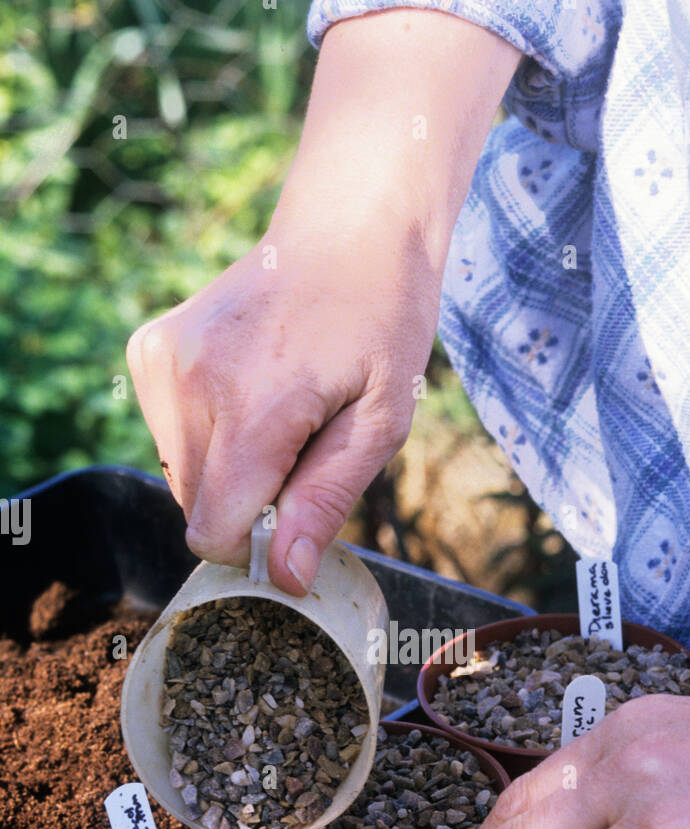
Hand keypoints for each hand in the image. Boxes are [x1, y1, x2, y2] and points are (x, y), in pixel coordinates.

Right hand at [125, 10, 520, 593]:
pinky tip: (248, 387)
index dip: (254, 544)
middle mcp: (190, 383)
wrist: (349, 230)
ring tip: (277, 407)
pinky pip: (167, 432)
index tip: (293, 514)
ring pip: (179, 472)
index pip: (212, 531)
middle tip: (300, 444)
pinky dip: (205, 431)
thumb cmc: (380, 325)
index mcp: (253, 410)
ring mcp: (162, 360)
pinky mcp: (149, 346)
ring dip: (226, 465)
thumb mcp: (381, 423)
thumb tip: (284, 578)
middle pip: (196, 507)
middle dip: (246, 499)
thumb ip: (325, 502)